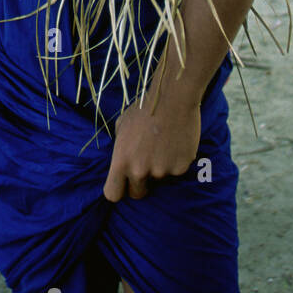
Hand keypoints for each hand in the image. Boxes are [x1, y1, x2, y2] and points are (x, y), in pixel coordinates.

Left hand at [103, 78, 200, 201]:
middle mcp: (139, 171)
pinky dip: (175, 162)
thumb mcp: (122, 124)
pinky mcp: (180, 168)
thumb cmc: (144, 108)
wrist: (173, 98)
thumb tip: (121, 156)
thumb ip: (120, 146)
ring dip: (160, 169)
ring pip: (158, 181)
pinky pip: (175, 171)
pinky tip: (176, 143)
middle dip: (140, 184)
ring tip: (164, 144)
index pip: (112, 194)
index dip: (118, 190)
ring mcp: (161, 172)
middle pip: (137, 194)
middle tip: (147, 165)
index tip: (123, 184)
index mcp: (121, 161)